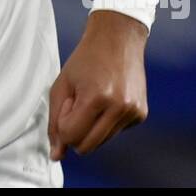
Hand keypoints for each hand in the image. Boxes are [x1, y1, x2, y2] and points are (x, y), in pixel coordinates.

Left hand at [48, 10, 148, 160]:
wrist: (117, 38)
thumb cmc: (86, 59)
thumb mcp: (62, 85)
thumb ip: (55, 121)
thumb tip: (56, 156)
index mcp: (97, 97)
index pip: (71, 136)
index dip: (64, 122)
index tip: (69, 102)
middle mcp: (119, 107)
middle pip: (87, 147)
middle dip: (76, 132)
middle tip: (78, 103)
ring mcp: (133, 112)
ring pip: (101, 142)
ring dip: (91, 128)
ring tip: (93, 99)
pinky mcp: (141, 114)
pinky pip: (115, 133)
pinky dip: (106, 122)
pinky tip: (108, 99)